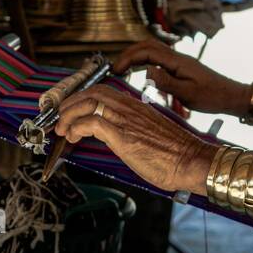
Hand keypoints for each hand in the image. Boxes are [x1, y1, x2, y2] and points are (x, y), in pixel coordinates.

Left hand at [55, 85, 214, 193]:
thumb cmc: (175, 153)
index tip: (72, 110)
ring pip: (88, 103)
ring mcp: (126, 120)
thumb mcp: (150, 134)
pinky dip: (76, 127)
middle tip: (60, 118)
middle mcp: (130, 107)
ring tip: (62, 129)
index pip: (103, 91)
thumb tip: (115, 136)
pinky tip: (72, 137)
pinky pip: (91, 122)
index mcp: (137, 106)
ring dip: (68, 115)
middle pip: (92, 92)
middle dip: (70, 103)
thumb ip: (132, 129)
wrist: (191, 161)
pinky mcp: (123, 135)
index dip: (82, 98)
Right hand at [111, 38, 247, 115]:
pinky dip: (145, 61)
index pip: (147, 52)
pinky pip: (159, 58)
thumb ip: (166, 82)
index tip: (115, 70)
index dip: (128, 58)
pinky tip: (140, 72)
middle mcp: (177, 57)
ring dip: (136, 56)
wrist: (232, 96)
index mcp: (178, 61)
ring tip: (122, 69)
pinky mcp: (181, 67)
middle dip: (128, 54)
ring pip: (153, 50)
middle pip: (147, 46)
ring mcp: (179, 61)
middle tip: (114, 69)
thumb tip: (146, 71)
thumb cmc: (212, 97)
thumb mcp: (188, 93)